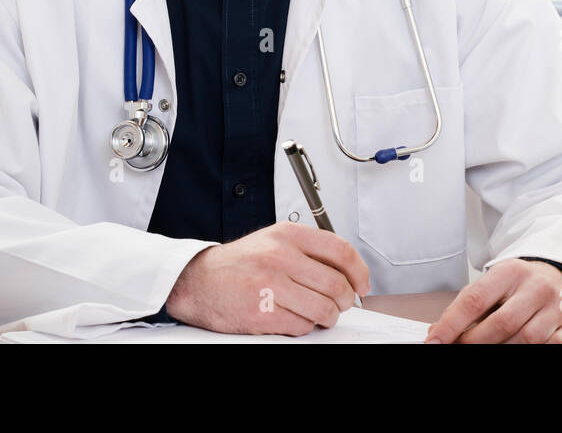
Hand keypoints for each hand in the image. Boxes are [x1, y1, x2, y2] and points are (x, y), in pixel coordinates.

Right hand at [164, 221, 370, 335]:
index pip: (341, 251)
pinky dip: (304, 326)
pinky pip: (301, 326)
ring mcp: (270, 286)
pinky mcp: (261, 313)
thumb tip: (348, 272)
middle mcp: (280, 257)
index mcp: (287, 235)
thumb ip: (309, 250)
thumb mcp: (275, 240)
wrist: (198, 280)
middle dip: (344, 300)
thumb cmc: (240, 263)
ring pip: (323, 309)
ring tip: (319, 313)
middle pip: (336, 285)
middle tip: (340, 304)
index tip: (362, 284)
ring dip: (327, 317)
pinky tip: (294, 318)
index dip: (360, 271)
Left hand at [424, 258, 561, 343]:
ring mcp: (557, 307)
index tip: (435, 341)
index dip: (452, 324)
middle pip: (501, 323)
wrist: (560, 279)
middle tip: (459, 348)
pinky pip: (553, 347)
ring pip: (526, 339)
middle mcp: (537, 287)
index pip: (475, 299)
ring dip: (503, 349)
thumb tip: (438, 333)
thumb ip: (467, 306)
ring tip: (490, 348)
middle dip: (475, 342)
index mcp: (511, 271)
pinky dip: (535, 350)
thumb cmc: (520, 286)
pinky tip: (520, 347)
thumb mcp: (494, 284)